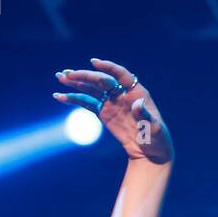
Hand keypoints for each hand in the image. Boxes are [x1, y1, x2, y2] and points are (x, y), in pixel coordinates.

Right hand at [53, 58, 173, 163]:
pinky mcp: (104, 114)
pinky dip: (74, 99)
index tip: (94, 62)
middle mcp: (123, 94)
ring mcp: (112, 103)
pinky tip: (60, 96)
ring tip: (60, 77)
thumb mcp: (155, 129)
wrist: (151, 154)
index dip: (108, 67)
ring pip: (92, 89)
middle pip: (101, 80)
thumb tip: (137, 103)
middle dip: (84, 76)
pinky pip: (87, 103)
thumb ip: (145, 116)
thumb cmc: (158, 140)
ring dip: (75, 83)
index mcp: (137, 93)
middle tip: (67, 74)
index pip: (121, 75)